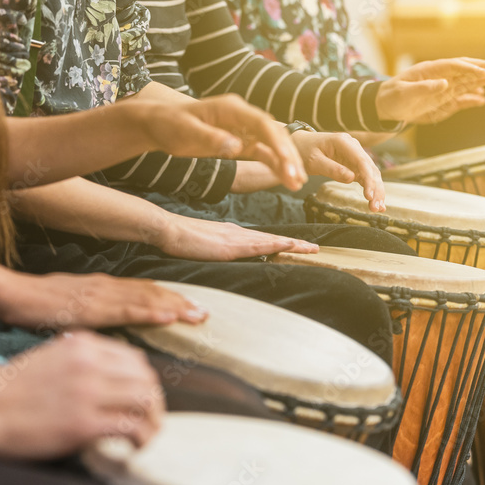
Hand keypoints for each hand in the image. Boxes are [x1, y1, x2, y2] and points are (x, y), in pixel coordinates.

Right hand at [0, 273, 208, 329]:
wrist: (10, 296)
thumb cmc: (31, 305)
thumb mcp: (66, 309)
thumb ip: (86, 316)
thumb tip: (99, 329)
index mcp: (99, 287)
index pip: (140, 292)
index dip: (166, 300)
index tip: (187, 308)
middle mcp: (103, 286)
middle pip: (149, 294)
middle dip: (178, 303)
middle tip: (204, 313)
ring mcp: (98, 296)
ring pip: (144, 300)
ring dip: (173, 307)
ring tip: (196, 316)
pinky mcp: (90, 308)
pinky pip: (125, 311)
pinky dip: (149, 313)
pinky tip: (167, 317)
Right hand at [0, 332, 164, 457]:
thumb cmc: (9, 388)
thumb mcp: (49, 359)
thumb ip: (79, 363)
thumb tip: (107, 382)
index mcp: (82, 345)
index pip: (134, 358)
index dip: (143, 382)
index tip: (140, 401)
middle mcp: (90, 363)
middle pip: (146, 378)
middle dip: (154, 402)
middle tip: (148, 422)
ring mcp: (88, 392)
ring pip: (146, 400)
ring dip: (153, 422)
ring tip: (144, 438)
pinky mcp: (83, 423)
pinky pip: (131, 427)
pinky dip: (140, 439)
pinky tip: (132, 448)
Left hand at [129, 95, 306, 190]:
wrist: (159, 125)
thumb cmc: (170, 124)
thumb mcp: (187, 132)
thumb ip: (211, 139)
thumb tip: (236, 147)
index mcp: (231, 108)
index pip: (262, 123)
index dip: (278, 142)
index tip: (287, 161)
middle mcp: (242, 116)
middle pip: (273, 134)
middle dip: (287, 155)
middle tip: (297, 178)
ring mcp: (243, 129)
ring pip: (271, 145)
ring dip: (285, 162)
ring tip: (297, 183)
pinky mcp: (239, 142)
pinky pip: (261, 153)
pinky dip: (273, 164)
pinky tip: (285, 179)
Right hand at [150, 213, 317, 260]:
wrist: (169, 229)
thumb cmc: (180, 238)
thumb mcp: (204, 245)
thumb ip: (216, 249)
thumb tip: (224, 255)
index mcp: (232, 234)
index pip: (262, 240)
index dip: (281, 243)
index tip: (297, 246)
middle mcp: (238, 233)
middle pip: (272, 239)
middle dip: (294, 244)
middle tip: (315, 248)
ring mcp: (235, 238)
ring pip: (271, 241)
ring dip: (292, 245)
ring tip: (311, 248)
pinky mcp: (230, 246)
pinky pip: (259, 246)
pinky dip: (276, 245)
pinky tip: (289, 246)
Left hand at [292, 131, 384, 211]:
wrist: (300, 144)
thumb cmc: (305, 151)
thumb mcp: (314, 161)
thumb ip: (332, 169)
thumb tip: (351, 178)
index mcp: (344, 142)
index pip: (362, 162)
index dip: (368, 179)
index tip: (370, 195)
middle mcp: (354, 146)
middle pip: (370, 168)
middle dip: (376, 188)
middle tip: (376, 207)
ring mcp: (355, 155)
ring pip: (371, 174)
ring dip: (376, 191)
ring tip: (378, 208)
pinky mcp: (354, 164)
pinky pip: (366, 177)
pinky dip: (371, 189)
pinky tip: (377, 201)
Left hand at [376, 58, 484, 125]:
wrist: (383, 107)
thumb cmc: (391, 98)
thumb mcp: (404, 93)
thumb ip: (423, 88)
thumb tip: (444, 83)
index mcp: (428, 70)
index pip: (453, 66)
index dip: (469, 68)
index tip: (483, 72)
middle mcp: (437, 76)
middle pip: (463, 69)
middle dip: (481, 67)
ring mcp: (439, 86)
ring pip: (463, 81)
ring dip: (478, 79)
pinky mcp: (439, 97)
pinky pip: (458, 95)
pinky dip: (470, 96)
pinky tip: (480, 97)